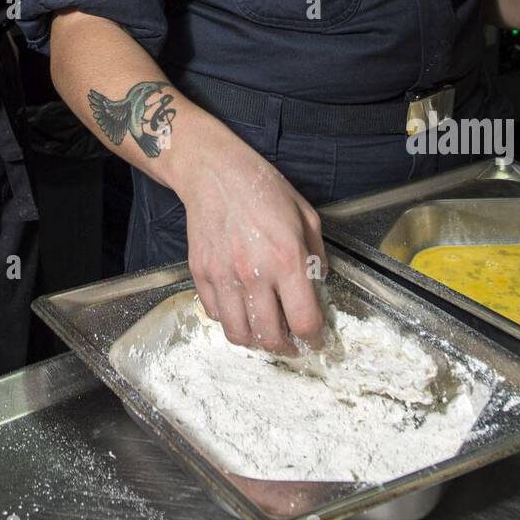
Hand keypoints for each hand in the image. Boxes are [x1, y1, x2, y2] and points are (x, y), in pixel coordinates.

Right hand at [175, 139, 327, 355]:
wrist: (214, 172)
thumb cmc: (263, 188)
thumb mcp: (305, 214)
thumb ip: (317, 254)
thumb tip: (318, 285)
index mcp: (287, 259)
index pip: (305, 321)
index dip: (315, 339)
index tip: (317, 340)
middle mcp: (255, 274)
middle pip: (270, 337)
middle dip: (286, 348)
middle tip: (292, 343)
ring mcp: (223, 276)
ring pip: (239, 334)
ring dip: (256, 340)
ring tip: (265, 331)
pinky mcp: (201, 274)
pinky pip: (216, 315)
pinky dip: (231, 319)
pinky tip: (241, 307)